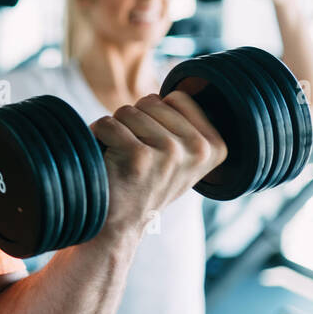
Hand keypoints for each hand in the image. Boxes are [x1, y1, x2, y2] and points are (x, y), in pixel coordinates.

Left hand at [91, 92, 226, 235]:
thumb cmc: (146, 185)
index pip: (176, 97)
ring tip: (121, 159)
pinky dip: (97, 136)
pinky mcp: (139, 156)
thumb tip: (186, 88)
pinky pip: (107, 123)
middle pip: (150, 101)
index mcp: (216, 146)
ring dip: (115, 131)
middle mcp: (198, 149)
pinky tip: (106, 159)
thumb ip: (186, 124)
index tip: (154, 146)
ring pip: (127, 111)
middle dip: (133, 122)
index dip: (155, 115)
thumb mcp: (182, 158)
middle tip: (134, 155)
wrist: (120, 225)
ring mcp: (170, 152)